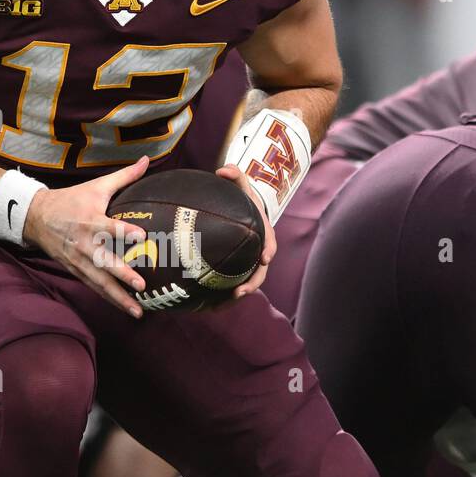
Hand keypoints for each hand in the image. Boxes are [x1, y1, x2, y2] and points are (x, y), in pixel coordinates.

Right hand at [23, 155, 150, 317]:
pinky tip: (126, 308)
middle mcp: (84, 244)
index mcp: (90, 220)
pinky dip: (109, 299)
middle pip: (104, 262)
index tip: (142, 236)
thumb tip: (148, 160)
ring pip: (99, 282)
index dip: (124, 231)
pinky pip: (94, 287)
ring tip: (138, 311)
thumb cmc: (71, 200)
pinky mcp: (75, 270)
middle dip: (122, 275)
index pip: (109, 227)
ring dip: (119, 297)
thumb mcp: (96, 186)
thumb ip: (125, 176)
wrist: (36, 217)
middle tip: (142, 285)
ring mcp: (78, 260)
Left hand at [215, 164, 275, 297]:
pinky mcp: (237, 271)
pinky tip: (206, 307)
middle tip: (239, 293)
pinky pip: (231, 286)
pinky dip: (222, 297)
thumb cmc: (242, 200)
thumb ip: (235, 175)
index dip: (268, 250)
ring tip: (219, 307)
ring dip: (235, 297)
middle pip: (259, 272)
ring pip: (245, 284)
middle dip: (251, 284)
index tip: (265, 258)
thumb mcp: (242, 186)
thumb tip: (223, 169)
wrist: (242, 215)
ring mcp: (248, 264)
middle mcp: (258, 253)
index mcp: (263, 234)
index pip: (269, 243)